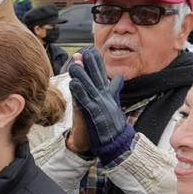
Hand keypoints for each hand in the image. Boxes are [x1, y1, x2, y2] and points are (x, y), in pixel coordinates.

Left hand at [68, 48, 133, 162]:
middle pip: (98, 77)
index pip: (102, 75)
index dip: (96, 63)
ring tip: (75, 62)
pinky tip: (74, 83)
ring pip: (90, 86)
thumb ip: (114, 90)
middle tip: (84, 50)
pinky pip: (86, 101)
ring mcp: (101, 106)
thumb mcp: (115, 104)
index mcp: (108, 95)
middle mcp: (105, 98)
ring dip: (82, 74)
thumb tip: (119, 77)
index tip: (90, 51)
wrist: (117, 143)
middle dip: (91, 63)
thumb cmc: (114, 125)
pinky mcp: (95, 115)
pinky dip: (80, 92)